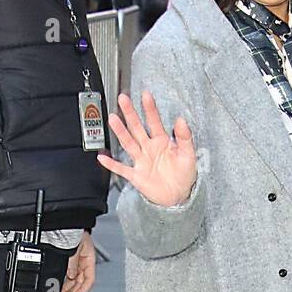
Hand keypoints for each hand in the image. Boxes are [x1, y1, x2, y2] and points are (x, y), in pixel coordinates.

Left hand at [58, 231, 94, 291]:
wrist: (63, 224)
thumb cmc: (73, 231)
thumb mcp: (74, 250)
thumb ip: (73, 265)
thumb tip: (71, 277)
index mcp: (89, 259)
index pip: (89, 279)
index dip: (83, 290)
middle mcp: (84, 260)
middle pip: (80, 281)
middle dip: (72, 290)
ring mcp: (76, 260)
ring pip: (73, 278)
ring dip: (67, 287)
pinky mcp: (69, 258)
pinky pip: (68, 272)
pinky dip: (64, 279)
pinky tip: (59, 284)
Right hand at [98, 90, 197, 208]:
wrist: (179, 196)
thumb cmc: (184, 175)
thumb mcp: (189, 155)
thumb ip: (185, 137)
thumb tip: (181, 120)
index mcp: (162, 142)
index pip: (154, 121)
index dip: (150, 109)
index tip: (145, 95)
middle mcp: (149, 148)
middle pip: (137, 128)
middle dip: (130, 113)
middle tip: (123, 99)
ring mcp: (141, 160)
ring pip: (128, 143)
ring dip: (120, 131)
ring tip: (113, 118)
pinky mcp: (136, 175)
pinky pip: (121, 169)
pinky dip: (112, 164)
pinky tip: (102, 157)